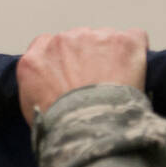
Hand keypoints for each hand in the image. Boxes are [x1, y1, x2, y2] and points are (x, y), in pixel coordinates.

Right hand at [17, 27, 148, 125]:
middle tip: (94, 83)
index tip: (69, 73)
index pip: (46, 44)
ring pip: (104, 38)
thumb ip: (34, 86)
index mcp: (36, 58)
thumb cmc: (62, 125)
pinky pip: (134, 37)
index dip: (61, 59)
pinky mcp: (124, 41)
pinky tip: (133, 72)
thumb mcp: (31, 108)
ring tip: (115, 83)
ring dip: (109, 55)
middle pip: (76, 39)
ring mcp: (93, 38)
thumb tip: (45, 89)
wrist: (91, 129)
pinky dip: (134, 52)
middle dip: (86, 57)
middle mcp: (62, 41)